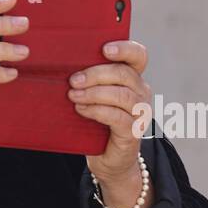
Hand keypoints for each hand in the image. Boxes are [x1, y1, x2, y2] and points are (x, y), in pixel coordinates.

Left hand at [69, 39, 152, 183]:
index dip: (125, 49)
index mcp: (133, 78)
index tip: (104, 49)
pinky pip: (116, 116)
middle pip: (124, 74)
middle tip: (73, 80)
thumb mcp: (95, 96)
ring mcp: (140, 113)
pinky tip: (81, 109)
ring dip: (94, 93)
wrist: (108, 158)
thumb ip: (90, 79)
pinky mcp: (133, 131)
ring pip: (122, 95)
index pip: (138, 56)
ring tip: (73, 95)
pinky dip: (96, 110)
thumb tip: (65, 64)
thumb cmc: (98, 122)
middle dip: (96, 74)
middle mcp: (142, 93)